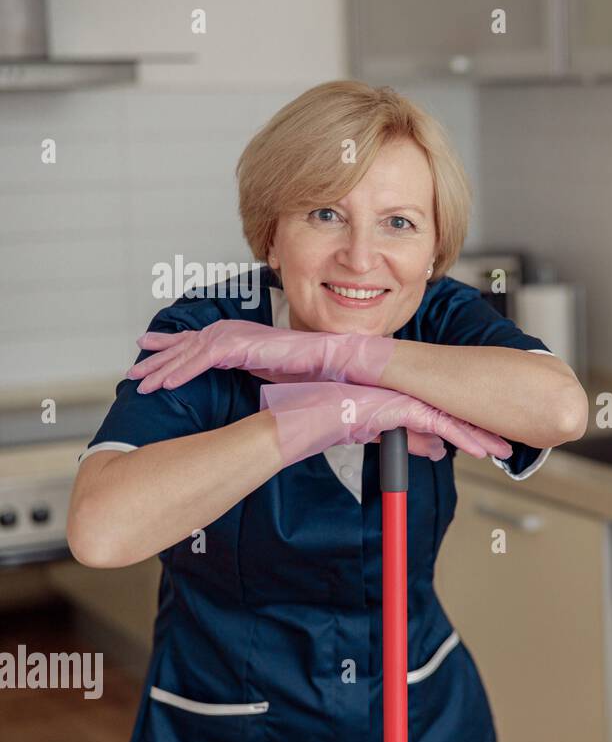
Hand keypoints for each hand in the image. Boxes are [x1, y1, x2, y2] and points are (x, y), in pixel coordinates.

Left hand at [127, 321, 395, 392]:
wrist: (345, 362)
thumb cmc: (324, 373)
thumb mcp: (288, 380)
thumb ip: (270, 386)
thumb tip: (269, 406)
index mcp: (251, 342)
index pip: (207, 344)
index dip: (180, 349)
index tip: (157, 354)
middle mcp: (243, 335)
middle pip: (193, 343)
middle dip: (162, 353)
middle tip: (136, 367)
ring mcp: (244, 338)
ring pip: (193, 350)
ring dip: (165, 365)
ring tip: (141, 380)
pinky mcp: (247, 346)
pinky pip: (207, 357)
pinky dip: (185, 369)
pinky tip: (166, 383)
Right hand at [259, 382, 511, 467]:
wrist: (301, 421)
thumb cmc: (325, 421)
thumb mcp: (376, 432)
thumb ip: (408, 439)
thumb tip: (437, 450)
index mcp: (400, 395)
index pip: (441, 410)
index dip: (466, 423)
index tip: (486, 437)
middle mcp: (405, 393)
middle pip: (452, 412)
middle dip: (480, 428)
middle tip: (504, 443)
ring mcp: (403, 398)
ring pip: (450, 419)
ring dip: (478, 437)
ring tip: (501, 450)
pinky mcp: (399, 408)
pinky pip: (438, 426)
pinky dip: (462, 439)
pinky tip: (481, 451)